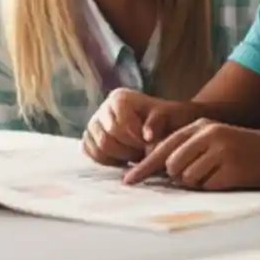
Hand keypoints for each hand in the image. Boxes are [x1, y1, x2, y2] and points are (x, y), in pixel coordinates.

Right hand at [82, 89, 198, 166]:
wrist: (164, 123)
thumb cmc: (168, 118)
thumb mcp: (169, 116)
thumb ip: (157, 123)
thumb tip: (147, 137)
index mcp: (119, 98)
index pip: (119, 126)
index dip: (134, 141)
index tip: (149, 146)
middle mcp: (103, 108)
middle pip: (106, 139)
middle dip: (128, 152)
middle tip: (144, 154)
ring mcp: (95, 123)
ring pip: (98, 148)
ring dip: (119, 158)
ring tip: (137, 155)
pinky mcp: (91, 137)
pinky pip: (92, 153)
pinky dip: (107, 161)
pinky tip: (124, 159)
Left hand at [122, 119, 259, 190]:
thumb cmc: (243, 151)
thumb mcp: (215, 140)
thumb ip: (189, 149)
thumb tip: (160, 171)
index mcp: (200, 126)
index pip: (163, 147)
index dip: (144, 167)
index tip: (128, 181)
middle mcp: (207, 135)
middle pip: (172, 167)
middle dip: (180, 177)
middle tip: (204, 173)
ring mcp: (219, 151)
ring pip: (188, 179)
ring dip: (199, 183)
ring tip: (220, 173)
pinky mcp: (230, 168)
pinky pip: (207, 187)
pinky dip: (214, 187)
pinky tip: (230, 177)